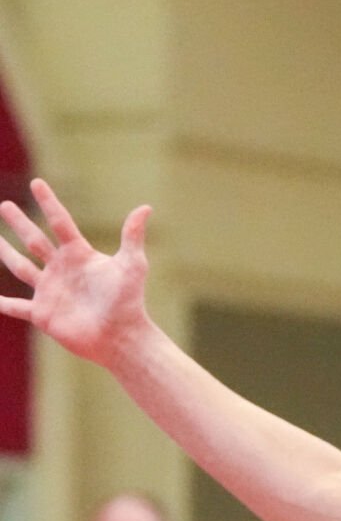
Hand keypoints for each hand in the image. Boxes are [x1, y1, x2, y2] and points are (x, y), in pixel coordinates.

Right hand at [0, 179, 152, 369]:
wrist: (121, 337)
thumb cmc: (129, 302)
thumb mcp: (132, 265)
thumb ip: (132, 236)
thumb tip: (146, 207)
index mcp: (79, 255)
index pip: (60, 222)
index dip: (48, 203)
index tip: (37, 183)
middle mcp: (62, 270)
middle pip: (35, 241)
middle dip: (20, 223)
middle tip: (5, 206)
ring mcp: (51, 291)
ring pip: (21, 268)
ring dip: (6, 253)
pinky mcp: (43, 314)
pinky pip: (18, 307)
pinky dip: (5, 304)